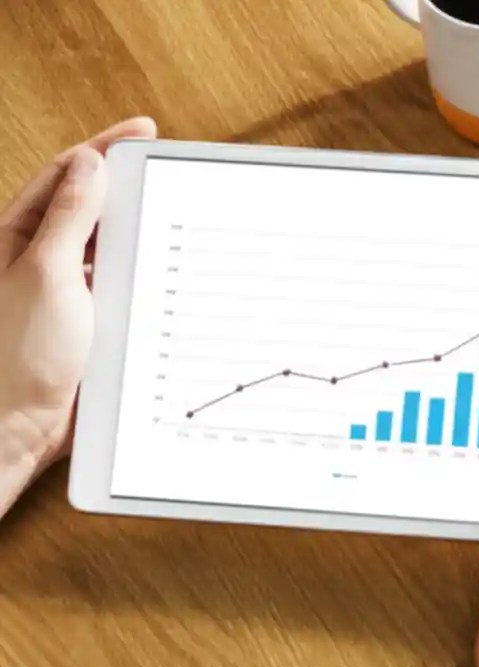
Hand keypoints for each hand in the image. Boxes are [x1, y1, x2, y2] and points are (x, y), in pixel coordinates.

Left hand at [0, 117, 156, 514]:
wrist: (14, 428)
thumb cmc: (17, 355)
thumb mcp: (47, 273)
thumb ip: (69, 217)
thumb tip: (90, 165)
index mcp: (14, 238)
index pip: (63, 176)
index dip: (103, 149)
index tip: (143, 132)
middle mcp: (35, 260)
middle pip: (85, 205)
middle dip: (123, 183)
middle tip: (165, 167)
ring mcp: (61, 291)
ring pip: (105, 244)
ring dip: (134, 228)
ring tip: (169, 211)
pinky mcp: (84, 322)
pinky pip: (117, 283)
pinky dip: (139, 269)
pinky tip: (160, 268)